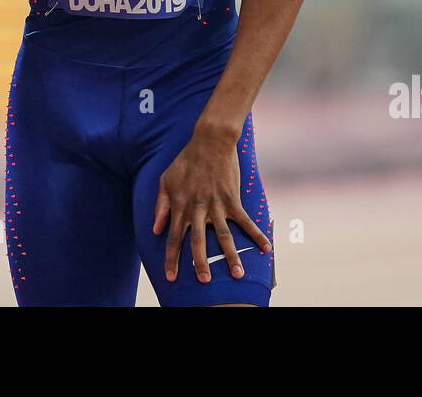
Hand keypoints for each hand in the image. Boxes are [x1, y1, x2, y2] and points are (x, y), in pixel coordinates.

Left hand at [152, 128, 272, 282]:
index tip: (170, 277)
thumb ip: (161, 205)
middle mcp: (198, 208)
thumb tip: (156, 229)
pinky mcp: (233, 199)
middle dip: (200, 263)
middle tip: (204, 281)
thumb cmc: (186, 160)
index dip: (172, 258)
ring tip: (237, 274)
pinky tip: (265, 248)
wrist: (210, 141)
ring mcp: (216, 204)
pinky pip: (245, 220)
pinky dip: (256, 234)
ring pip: (223, 236)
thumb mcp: (165, 180)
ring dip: (231, 256)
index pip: (174, 237)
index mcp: (181, 206)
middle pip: (198, 241)